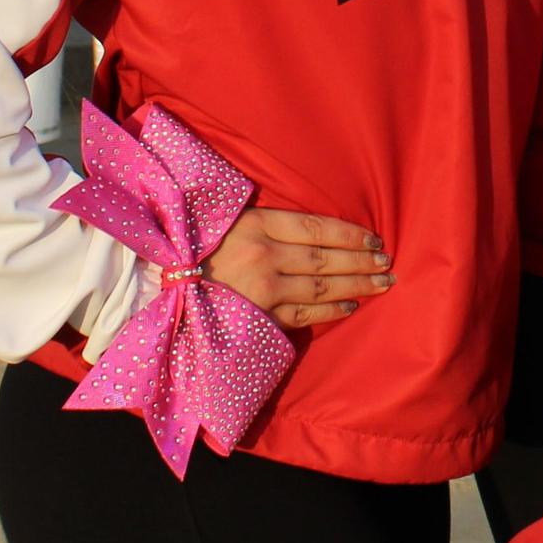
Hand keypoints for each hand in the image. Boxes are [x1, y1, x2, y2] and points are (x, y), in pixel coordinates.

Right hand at [204, 206, 393, 327]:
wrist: (154, 290)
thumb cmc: (191, 249)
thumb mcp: (228, 224)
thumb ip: (268, 226)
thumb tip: (314, 231)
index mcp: (256, 225)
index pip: (317, 227)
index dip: (350, 234)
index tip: (375, 239)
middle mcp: (264, 256)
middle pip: (326, 258)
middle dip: (362, 261)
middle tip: (388, 264)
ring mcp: (262, 290)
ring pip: (321, 286)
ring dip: (356, 285)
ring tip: (381, 285)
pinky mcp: (257, 319)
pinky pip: (303, 314)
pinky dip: (330, 310)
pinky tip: (349, 306)